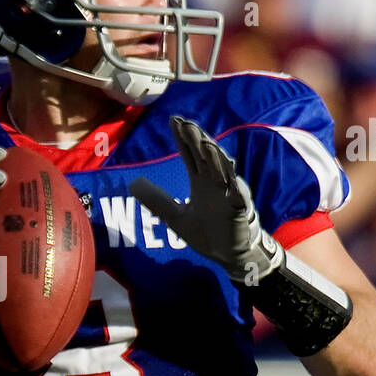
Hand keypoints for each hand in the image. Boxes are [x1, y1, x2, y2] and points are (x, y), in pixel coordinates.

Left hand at [130, 116, 281, 284]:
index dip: (183, 139)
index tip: (174, 120)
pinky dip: (233, 184)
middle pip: (205, 157)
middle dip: (197, 140)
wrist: (227, 255)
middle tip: (185, 123)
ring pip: (222, 170)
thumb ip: (157, 201)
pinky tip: (229, 172)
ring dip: (214, 156)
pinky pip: (238, 194)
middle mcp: (215, 183)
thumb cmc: (206, 233)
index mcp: (201, 182)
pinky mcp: (240, 208)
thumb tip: (134, 185)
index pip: (190, 155)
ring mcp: (229, 194)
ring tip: (204, 142)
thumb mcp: (174, 217)